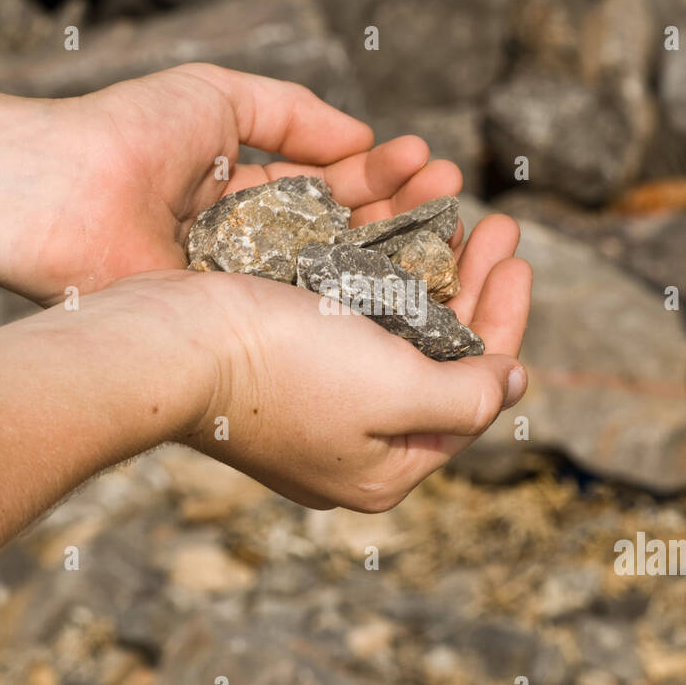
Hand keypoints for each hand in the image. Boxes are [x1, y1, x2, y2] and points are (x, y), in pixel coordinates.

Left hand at [0, 66, 461, 304]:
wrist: (64, 193)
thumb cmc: (129, 134)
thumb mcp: (222, 97)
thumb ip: (295, 113)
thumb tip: (361, 135)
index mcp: (245, 191)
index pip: (330, 186)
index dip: (382, 175)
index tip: (432, 162)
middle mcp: (253, 245)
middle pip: (344, 232)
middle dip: (403, 210)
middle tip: (457, 195)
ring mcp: (249, 288)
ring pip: (336, 274)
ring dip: (393, 249)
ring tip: (450, 222)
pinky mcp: (239, 324)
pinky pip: (308, 312)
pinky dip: (357, 296)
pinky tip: (406, 277)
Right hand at [178, 211, 530, 510]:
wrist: (167, 344)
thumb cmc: (284, 369)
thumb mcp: (395, 392)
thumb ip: (466, 398)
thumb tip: (514, 385)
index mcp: (385, 469)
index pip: (473, 395)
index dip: (504, 323)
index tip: (518, 260)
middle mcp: (352, 445)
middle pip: (438, 360)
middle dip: (472, 288)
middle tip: (498, 225)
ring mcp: (314, 406)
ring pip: (396, 332)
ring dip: (431, 272)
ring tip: (455, 214)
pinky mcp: (280, 365)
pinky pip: (352, 317)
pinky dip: (381, 275)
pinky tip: (397, 234)